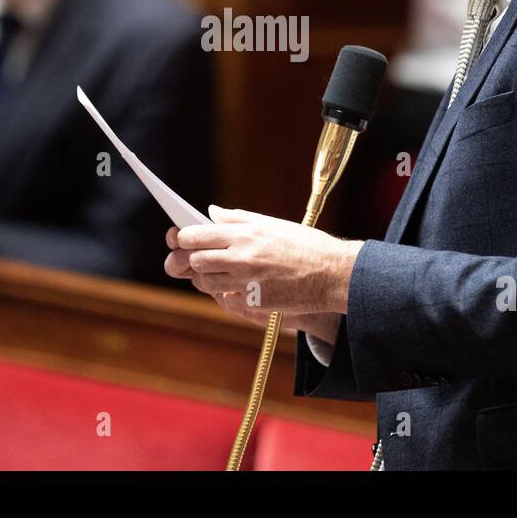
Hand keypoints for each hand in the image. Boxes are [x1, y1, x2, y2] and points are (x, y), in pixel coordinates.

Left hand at [164, 205, 362, 315]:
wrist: (334, 274)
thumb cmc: (306, 245)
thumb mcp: (273, 223)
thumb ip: (238, 218)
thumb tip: (211, 213)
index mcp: (245, 233)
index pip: (195, 236)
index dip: (183, 238)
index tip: (182, 238)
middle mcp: (243, 258)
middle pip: (195, 261)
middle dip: (190, 260)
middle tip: (193, 258)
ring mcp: (247, 283)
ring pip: (206, 283)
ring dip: (204, 277)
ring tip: (215, 271)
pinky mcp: (254, 303)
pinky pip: (224, 299)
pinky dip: (223, 293)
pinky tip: (233, 286)